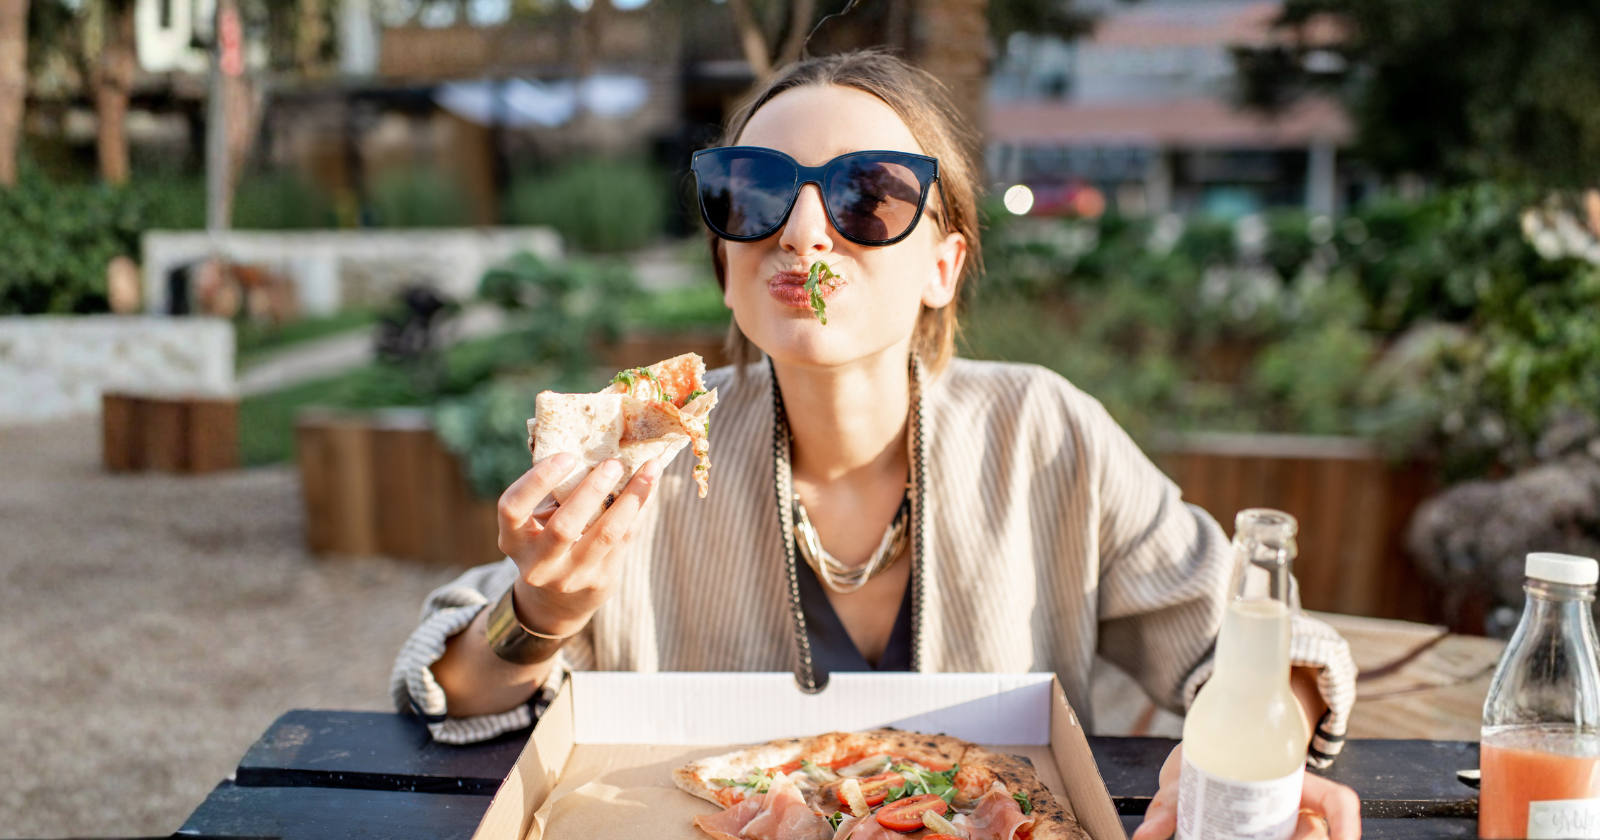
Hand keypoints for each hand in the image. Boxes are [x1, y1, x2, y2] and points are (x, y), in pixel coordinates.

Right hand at [496, 453, 661, 637]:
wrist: (558, 600)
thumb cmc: (547, 540)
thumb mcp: (536, 521)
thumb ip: (553, 492)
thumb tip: (588, 439)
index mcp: (513, 539)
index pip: (513, 508)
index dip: (537, 480)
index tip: (566, 456)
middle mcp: (537, 563)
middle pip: (564, 527)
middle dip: (591, 491)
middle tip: (613, 463)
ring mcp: (570, 576)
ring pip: (605, 534)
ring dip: (631, 498)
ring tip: (649, 469)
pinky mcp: (600, 579)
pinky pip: (625, 539)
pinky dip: (640, 508)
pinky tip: (651, 485)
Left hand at [1132, 745, 1360, 839]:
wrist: (1193, 767)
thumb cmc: (1199, 764)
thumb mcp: (1183, 778)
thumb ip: (1166, 807)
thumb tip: (1143, 838)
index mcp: (1292, 784)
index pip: (1338, 801)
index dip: (1346, 824)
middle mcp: (1297, 812)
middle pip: (1316, 836)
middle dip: (1299, 839)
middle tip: (1250, 837)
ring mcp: (1287, 830)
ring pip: (1303, 839)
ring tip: (1226, 837)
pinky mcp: (1269, 836)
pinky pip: (1279, 839)